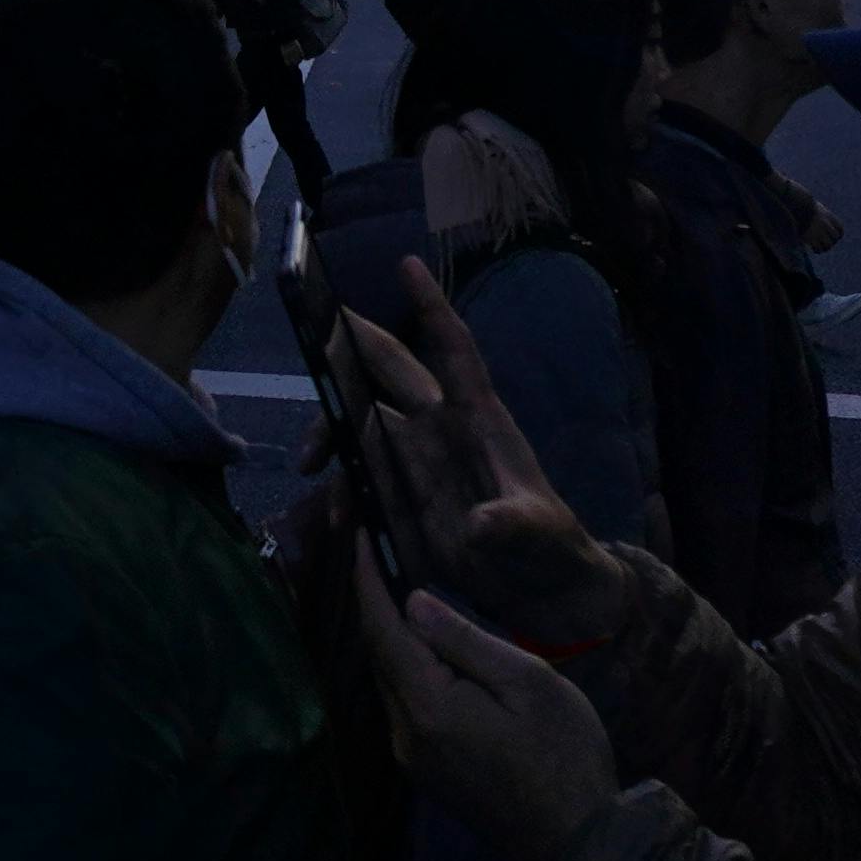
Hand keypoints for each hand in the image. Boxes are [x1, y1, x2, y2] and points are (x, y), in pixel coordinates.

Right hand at [340, 258, 630, 649]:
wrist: (545, 596)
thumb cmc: (554, 549)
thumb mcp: (541, 535)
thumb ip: (513, 525)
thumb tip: (480, 523)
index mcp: (481, 419)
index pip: (454, 350)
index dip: (431, 307)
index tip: (407, 264)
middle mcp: (443, 429)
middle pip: (391, 371)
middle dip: (352, 344)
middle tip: (312, 327)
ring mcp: (419, 463)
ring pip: (363, 423)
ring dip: (332, 431)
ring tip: (307, 464)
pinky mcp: (404, 500)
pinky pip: (362, 480)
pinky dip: (342, 490)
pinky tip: (335, 518)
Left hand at [359, 551, 616, 860]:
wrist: (576, 842)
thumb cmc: (563, 753)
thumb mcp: (525, 680)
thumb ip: (462, 639)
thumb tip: (412, 602)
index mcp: (426, 707)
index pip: (381, 629)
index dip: (366, 580)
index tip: (357, 532)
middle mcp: (406, 734)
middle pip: (379, 655)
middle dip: (372, 601)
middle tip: (371, 548)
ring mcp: (414, 759)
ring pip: (390, 681)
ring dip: (388, 634)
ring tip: (392, 584)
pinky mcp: (429, 772)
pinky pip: (405, 704)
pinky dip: (406, 666)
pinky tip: (421, 644)